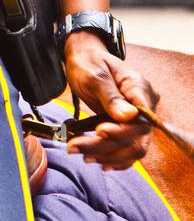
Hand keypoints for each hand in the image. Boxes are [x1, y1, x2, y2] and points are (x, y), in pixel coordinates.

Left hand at [64, 31, 156, 170]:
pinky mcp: (127, 129)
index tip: (98, 131)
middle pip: (135, 138)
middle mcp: (144, 106)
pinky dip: (112, 158)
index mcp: (139, 88)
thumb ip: (110, 96)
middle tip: (76, 145)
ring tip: (79, 153)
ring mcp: (137, 119)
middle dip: (105, 146)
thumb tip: (128, 116)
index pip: (141, 118)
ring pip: (131, 148)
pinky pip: (127, 150)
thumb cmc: (89, 62)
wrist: (84, 59)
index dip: (122, 130)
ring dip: (105, 155)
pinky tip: (96, 160)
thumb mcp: (94, 74)